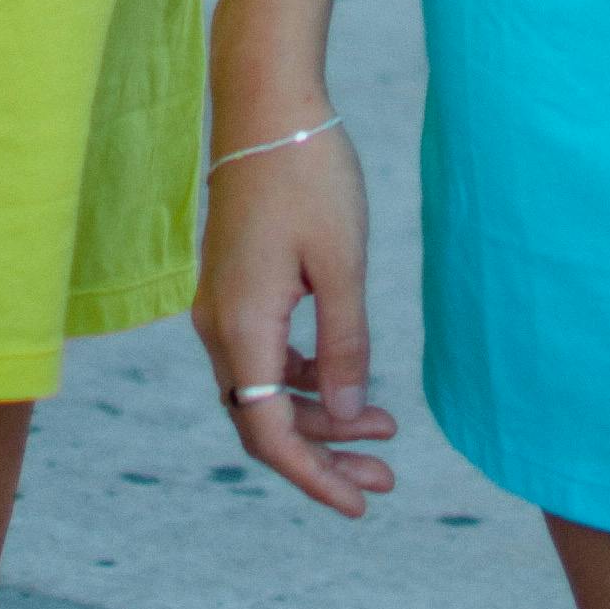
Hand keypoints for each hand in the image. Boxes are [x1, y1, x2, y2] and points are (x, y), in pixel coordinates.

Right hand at [192, 121, 395, 518]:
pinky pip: (264, 357)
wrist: (267, 106)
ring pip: (265, 391)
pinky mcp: (235, 287)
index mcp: (242, 327)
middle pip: (264, 421)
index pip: (269, 433)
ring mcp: (223, 306)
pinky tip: (347, 378)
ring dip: (320, 416)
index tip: (362, 502)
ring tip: (386, 428)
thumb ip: (346, 345)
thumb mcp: (343, 263)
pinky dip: (305, 378)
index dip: (314, 477)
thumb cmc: (309, 175)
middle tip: (388, 475)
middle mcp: (220, 326)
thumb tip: (346, 416)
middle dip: (325, 455)